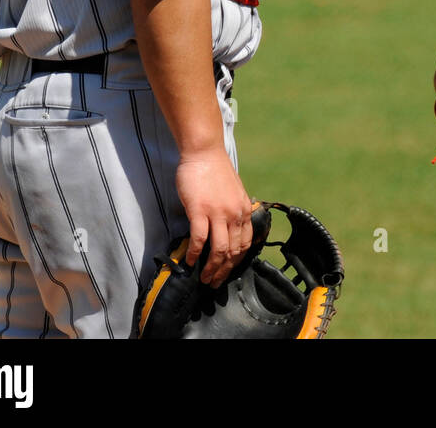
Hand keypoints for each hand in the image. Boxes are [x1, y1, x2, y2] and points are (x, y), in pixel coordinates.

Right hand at [175, 146, 252, 287]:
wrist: (204, 152)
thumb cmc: (215, 171)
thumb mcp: (233, 192)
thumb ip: (233, 210)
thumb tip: (228, 229)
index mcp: (243, 210)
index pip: (245, 244)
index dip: (236, 262)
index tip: (227, 271)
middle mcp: (234, 213)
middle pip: (233, 251)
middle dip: (224, 271)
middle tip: (214, 282)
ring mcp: (218, 212)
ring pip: (219, 249)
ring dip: (211, 268)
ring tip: (203, 278)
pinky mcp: (199, 210)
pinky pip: (200, 239)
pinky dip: (195, 254)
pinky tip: (190, 261)